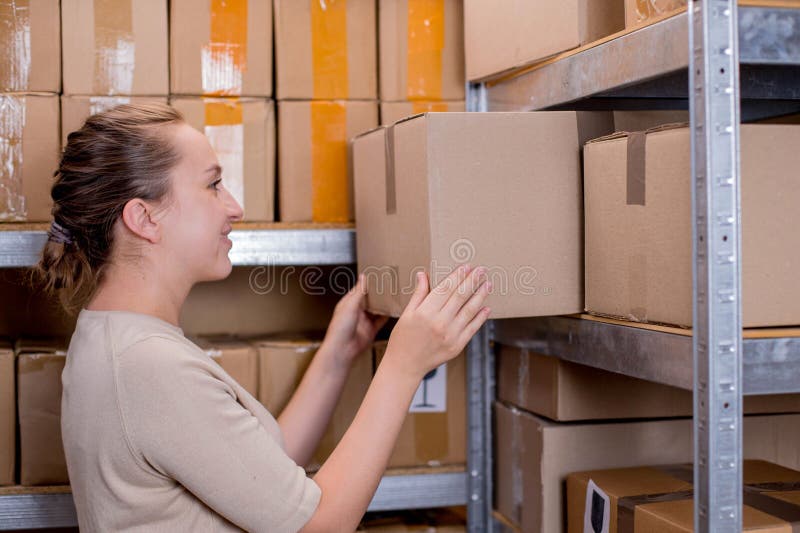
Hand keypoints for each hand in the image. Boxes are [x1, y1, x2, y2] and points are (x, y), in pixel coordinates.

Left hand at [323, 274, 388, 369]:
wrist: (343, 349)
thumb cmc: (340, 328)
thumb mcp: (350, 305)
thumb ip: (359, 292)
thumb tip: (363, 277)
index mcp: (348, 304)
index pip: (359, 291)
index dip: (367, 284)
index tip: (377, 277)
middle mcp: (356, 312)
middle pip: (369, 300)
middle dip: (377, 294)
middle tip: (388, 285)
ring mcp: (364, 321)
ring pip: (376, 310)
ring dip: (383, 305)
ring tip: (392, 296)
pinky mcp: (371, 330)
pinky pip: (381, 321)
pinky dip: (387, 316)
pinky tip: (393, 311)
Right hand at [382, 265, 490, 380]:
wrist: (406, 365)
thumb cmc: (403, 338)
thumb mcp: (407, 313)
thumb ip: (419, 294)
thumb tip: (423, 274)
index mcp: (426, 312)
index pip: (446, 288)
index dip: (457, 276)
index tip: (466, 266)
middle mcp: (440, 322)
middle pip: (460, 296)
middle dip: (472, 281)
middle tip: (481, 270)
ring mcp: (451, 335)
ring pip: (469, 310)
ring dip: (480, 295)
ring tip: (487, 284)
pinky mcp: (457, 346)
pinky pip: (472, 328)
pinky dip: (481, 317)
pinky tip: (486, 308)